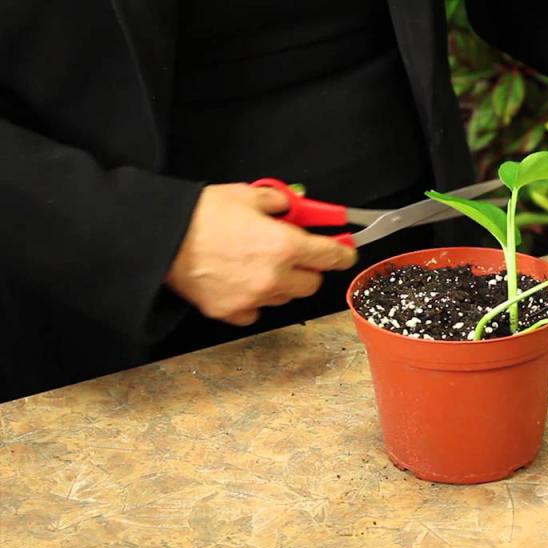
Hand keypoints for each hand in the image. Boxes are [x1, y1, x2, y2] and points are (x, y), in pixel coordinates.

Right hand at [166, 183, 356, 325]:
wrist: (161, 238)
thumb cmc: (201, 214)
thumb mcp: (247, 194)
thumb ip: (279, 202)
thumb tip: (292, 206)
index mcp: (285, 246)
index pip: (330, 256)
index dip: (342, 253)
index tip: (345, 252)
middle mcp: (275, 277)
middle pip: (311, 283)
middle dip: (308, 269)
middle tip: (295, 255)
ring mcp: (253, 298)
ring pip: (284, 298)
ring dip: (281, 284)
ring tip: (260, 265)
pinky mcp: (231, 312)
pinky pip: (256, 311)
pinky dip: (254, 300)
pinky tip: (241, 283)